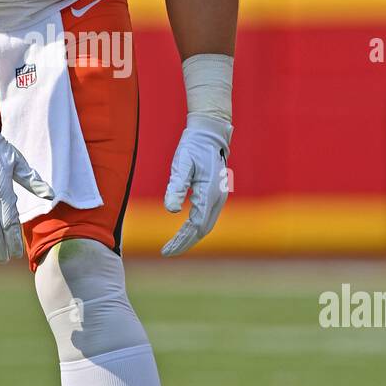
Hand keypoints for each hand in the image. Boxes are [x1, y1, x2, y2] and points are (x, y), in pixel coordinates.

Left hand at [161, 115, 231, 256]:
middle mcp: (218, 198)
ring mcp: (219, 197)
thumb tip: (172, 210)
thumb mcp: (181, 164)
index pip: (196, 226)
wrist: (209, 133)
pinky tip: (183, 231)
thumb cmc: (193, 147)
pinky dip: (194, 227)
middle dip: (185, 242)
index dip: (182, 240)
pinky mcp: (215, 194)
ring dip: (190, 237)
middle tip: (167, 252)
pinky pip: (206, 217)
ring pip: (205, 224)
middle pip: (202, 229)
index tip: (167, 250)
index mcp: (209, 193)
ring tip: (173, 245)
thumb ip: (177, 186)